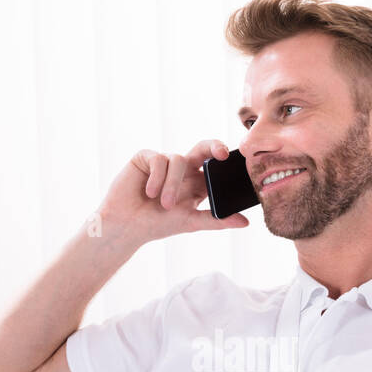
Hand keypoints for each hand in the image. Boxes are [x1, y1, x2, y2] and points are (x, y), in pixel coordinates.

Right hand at [95, 139, 249, 245]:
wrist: (125, 226)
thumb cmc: (156, 225)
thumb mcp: (190, 222)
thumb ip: (217, 220)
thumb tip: (245, 223)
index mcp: (196, 183)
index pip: (215, 167)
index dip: (225, 160)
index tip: (235, 161)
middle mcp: (182, 170)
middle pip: (203, 149)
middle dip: (213, 146)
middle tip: (221, 152)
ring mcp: (164, 162)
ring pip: (178, 159)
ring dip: (172, 184)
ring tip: (164, 204)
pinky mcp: (146, 158)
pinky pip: (159, 159)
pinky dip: (157, 177)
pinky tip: (149, 192)